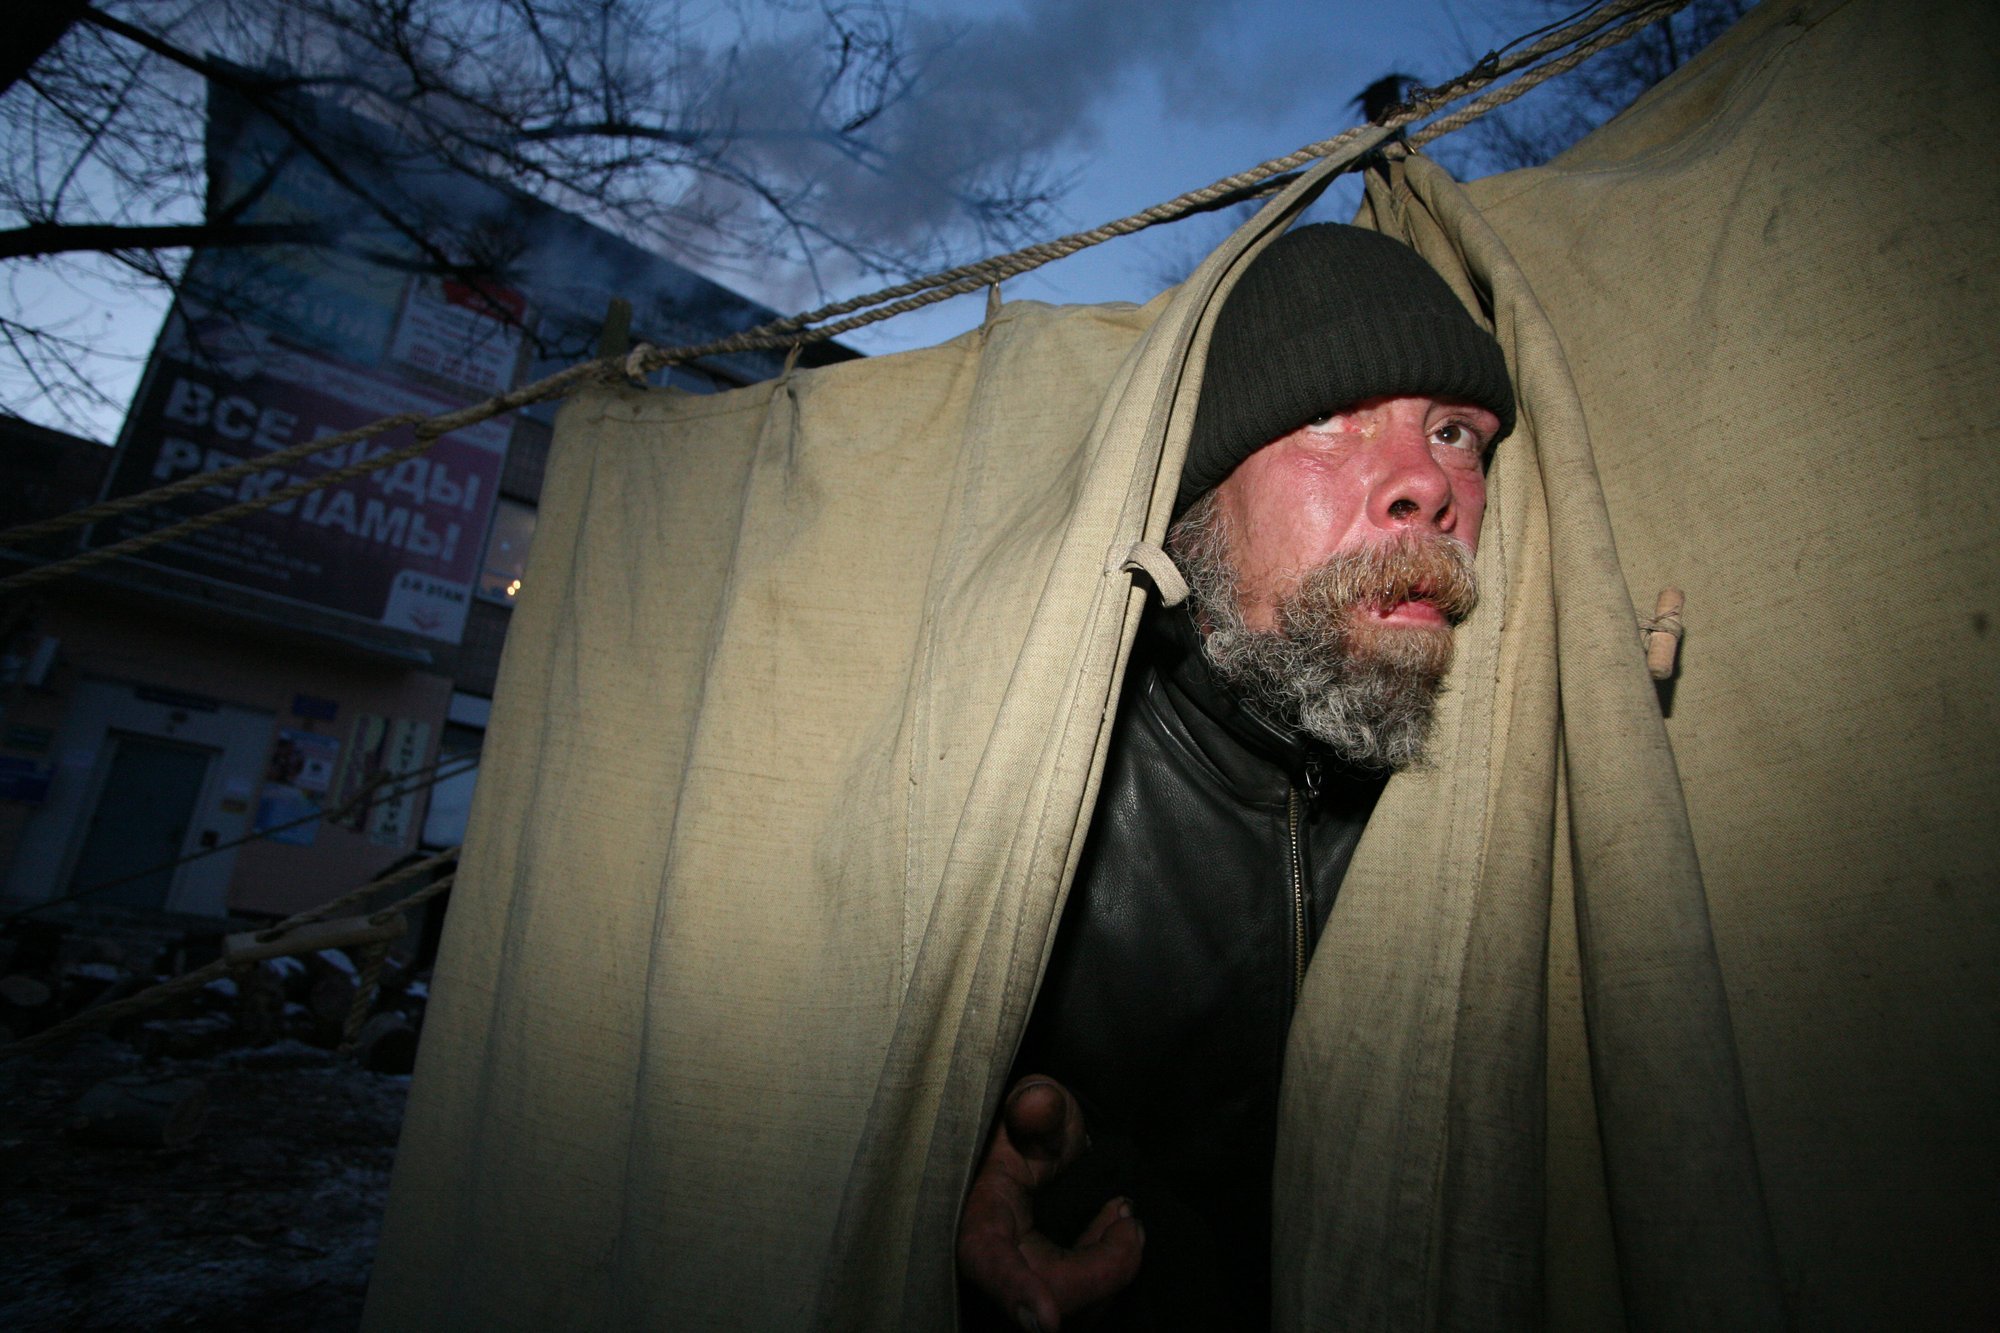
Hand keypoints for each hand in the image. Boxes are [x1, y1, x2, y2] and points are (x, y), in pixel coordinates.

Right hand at [956, 1075, 1144, 1331]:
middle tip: (1128, 1213)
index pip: (988, 1259)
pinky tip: (1116, 1231)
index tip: (1047, 1320)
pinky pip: (1090, 1302)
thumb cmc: (1035, 1128)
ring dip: (1113, 1263)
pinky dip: (1112, 1270)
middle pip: (1054, 1292)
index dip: (1014, 1290)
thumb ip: (1037, 1101)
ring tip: (1121, 1213)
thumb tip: (1037, 1104)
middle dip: (1107, 1263)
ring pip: (1080, 1304)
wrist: (1041, 1152)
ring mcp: (1025, 1285)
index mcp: (978, 1219)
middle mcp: (998, 1265)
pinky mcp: (1052, 1295)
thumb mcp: (1036, 1102)